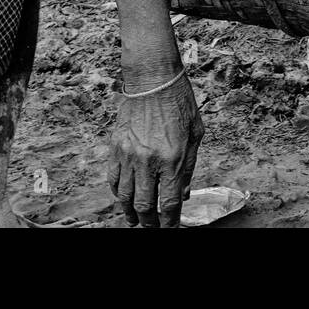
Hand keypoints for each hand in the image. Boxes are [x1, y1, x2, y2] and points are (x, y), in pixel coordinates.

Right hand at [108, 73, 203, 227]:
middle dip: (149, 222)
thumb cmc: (179, 104)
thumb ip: (189, 167)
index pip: (170, 202)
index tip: (171, 227)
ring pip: (125, 197)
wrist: (153, 80)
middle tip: (153, 227)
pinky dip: (118, 193)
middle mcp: (149, 161)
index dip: (170, 220)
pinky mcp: (116, 148)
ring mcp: (129, 156)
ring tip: (134, 221)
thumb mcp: (195, 135)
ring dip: (130, 213)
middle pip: (145, 205)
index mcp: (172, 159)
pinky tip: (123, 199)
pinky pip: (113, 179)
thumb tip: (183, 193)